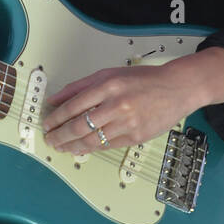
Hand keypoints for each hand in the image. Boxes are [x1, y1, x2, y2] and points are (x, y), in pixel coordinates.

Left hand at [42, 58, 212, 153]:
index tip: (47, 124)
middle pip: (80, 126)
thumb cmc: (142, 79)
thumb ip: (80, 86)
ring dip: (72, 146)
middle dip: (60, 135)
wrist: (177, 88)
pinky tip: (81, 148)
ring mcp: (127, 122)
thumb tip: (55, 99)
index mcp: (108, 86)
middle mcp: (117, 104)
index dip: (56, 118)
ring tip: (61, 147)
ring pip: (92, 140)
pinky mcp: (136, 136)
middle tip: (50, 139)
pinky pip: (108, 145)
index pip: (73, 106)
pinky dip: (91, 148)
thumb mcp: (109, 74)